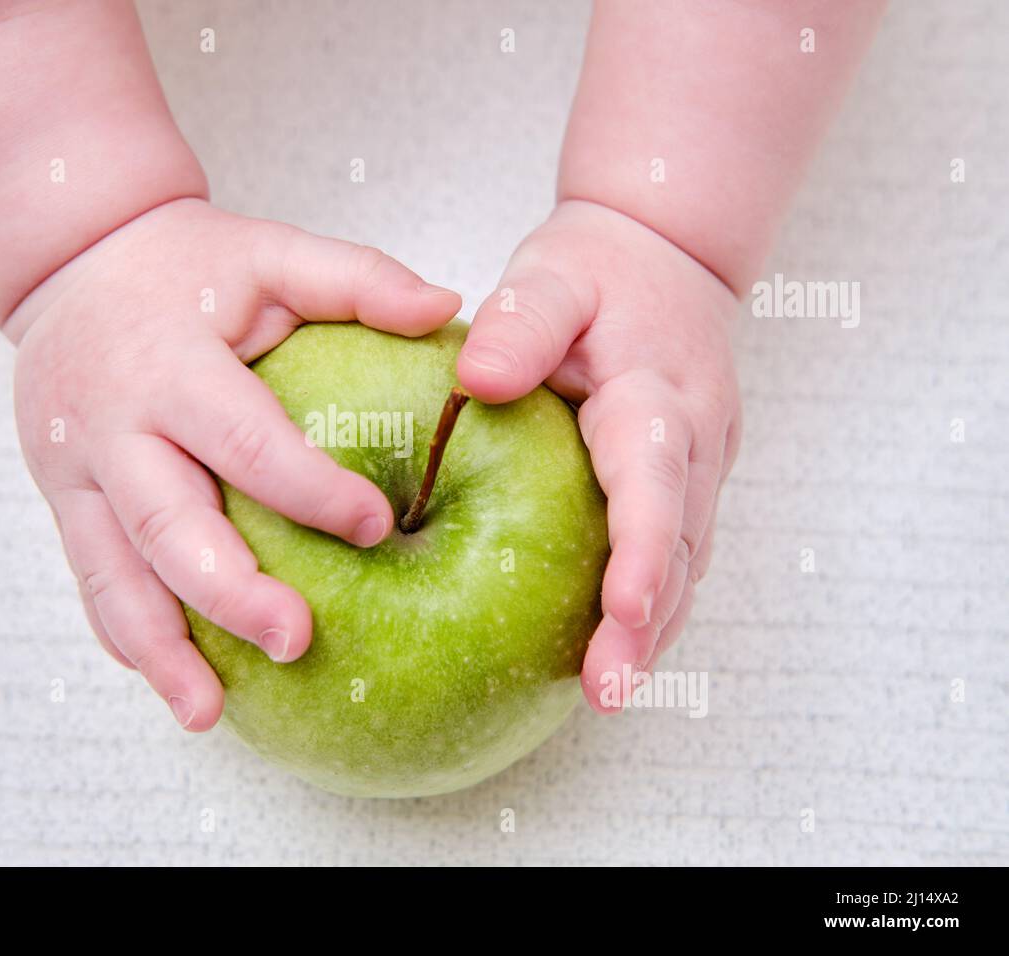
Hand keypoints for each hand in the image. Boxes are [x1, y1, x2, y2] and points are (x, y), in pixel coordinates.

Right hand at [11, 198, 460, 728]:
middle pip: (167, 523)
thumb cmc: (188, 266)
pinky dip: (127, 635)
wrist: (70, 263)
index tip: (377, 528)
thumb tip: (449, 310)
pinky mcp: (58, 499)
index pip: (244, 438)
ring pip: (113, 573)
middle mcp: (112, 425)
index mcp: (170, 363)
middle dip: (228, 593)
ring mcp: (73, 470)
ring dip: (160, 649)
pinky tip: (169, 680)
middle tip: (297, 641)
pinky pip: (91, 579)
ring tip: (208, 714)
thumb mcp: (271, 251)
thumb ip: (356, 278)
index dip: (308, 488)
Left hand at [456, 199, 740, 711]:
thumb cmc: (597, 271)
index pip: (655, 479)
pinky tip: (612, 649)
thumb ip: (522, 322)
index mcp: (656, 394)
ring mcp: (697, 468)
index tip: (626, 607)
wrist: (663, 257)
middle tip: (607, 690)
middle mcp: (692, 441)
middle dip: (649, 623)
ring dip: (654, 629)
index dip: (643, 548)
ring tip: (607, 691)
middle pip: (680, 545)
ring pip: (686, 562)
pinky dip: (651, 604)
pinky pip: (674, 553)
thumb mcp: (552, 277)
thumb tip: (476, 383)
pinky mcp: (684, 484)